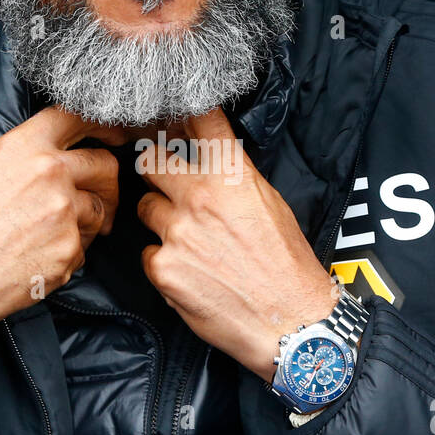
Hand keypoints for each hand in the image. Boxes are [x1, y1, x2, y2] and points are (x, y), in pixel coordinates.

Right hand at [0, 107, 125, 370]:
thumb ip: (28, 157)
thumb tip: (61, 156)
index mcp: (24, 146)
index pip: (76, 118)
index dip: (103, 125)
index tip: (115, 136)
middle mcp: (50, 172)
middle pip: (104, 165)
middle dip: (107, 183)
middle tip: (101, 198)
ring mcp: (64, 211)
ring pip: (100, 210)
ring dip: (89, 223)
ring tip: (54, 236)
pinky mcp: (70, 249)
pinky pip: (85, 247)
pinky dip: (70, 254)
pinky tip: (40, 259)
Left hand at [136, 108, 341, 380]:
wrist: (288, 324)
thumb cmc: (287, 266)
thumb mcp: (270, 204)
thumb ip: (234, 176)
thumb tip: (208, 157)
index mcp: (232, 176)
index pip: (199, 121)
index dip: (180, 110)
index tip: (169, 110)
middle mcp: (201, 196)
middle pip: (151, 160)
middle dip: (156, 171)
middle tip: (167, 183)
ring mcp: (177, 232)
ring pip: (146, 208)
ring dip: (160, 219)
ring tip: (190, 240)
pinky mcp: (162, 267)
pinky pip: (147, 251)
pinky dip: (163, 260)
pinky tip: (190, 271)